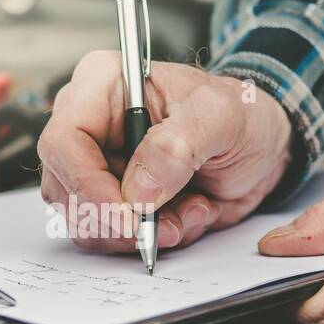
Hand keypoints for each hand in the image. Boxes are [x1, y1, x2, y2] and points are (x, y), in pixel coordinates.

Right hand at [38, 50, 292, 250]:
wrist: (260, 143)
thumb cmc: (239, 113)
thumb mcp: (221, 116)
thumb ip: (177, 146)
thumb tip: (138, 190)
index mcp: (103, 85)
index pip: (63, 142)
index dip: (88, 186)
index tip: (128, 215)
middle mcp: (90, 126)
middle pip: (66, 190)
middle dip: (119, 220)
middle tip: (166, 224)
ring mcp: (97, 166)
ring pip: (86, 221)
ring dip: (142, 232)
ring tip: (190, 209)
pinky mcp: (112, 199)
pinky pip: (113, 236)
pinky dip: (153, 238)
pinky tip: (187, 212)